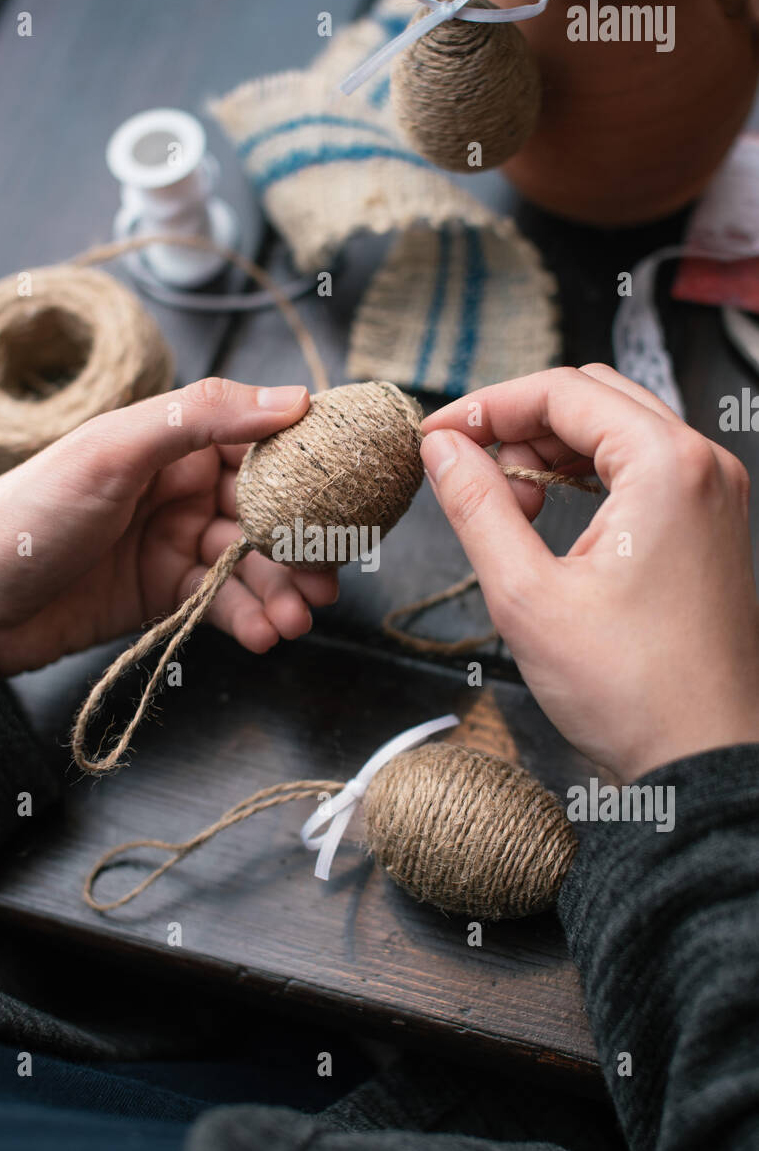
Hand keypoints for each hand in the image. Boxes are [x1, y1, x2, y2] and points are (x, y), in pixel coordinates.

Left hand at [0, 379, 337, 678]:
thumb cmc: (28, 511)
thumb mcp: (112, 450)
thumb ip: (200, 418)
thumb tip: (293, 398)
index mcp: (171, 441)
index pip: (259, 440)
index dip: (309, 462)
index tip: (354, 485)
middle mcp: (180, 488)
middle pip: (267, 511)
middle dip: (302, 545)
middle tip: (329, 576)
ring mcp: (175, 544)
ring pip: (251, 564)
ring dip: (280, 592)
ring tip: (299, 618)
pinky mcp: (166, 595)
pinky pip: (223, 604)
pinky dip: (248, 620)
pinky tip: (264, 636)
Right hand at [420, 365, 758, 781]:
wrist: (704, 758)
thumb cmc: (630, 690)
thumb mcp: (527, 596)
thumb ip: (478, 507)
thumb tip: (443, 451)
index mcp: (666, 466)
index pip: (563, 392)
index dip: (487, 406)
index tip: (436, 437)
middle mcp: (702, 465)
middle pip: (594, 398)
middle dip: (520, 422)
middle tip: (466, 466)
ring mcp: (714, 495)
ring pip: (619, 430)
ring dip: (553, 448)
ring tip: (508, 501)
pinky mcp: (710, 525)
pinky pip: (643, 469)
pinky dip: (589, 476)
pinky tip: (549, 515)